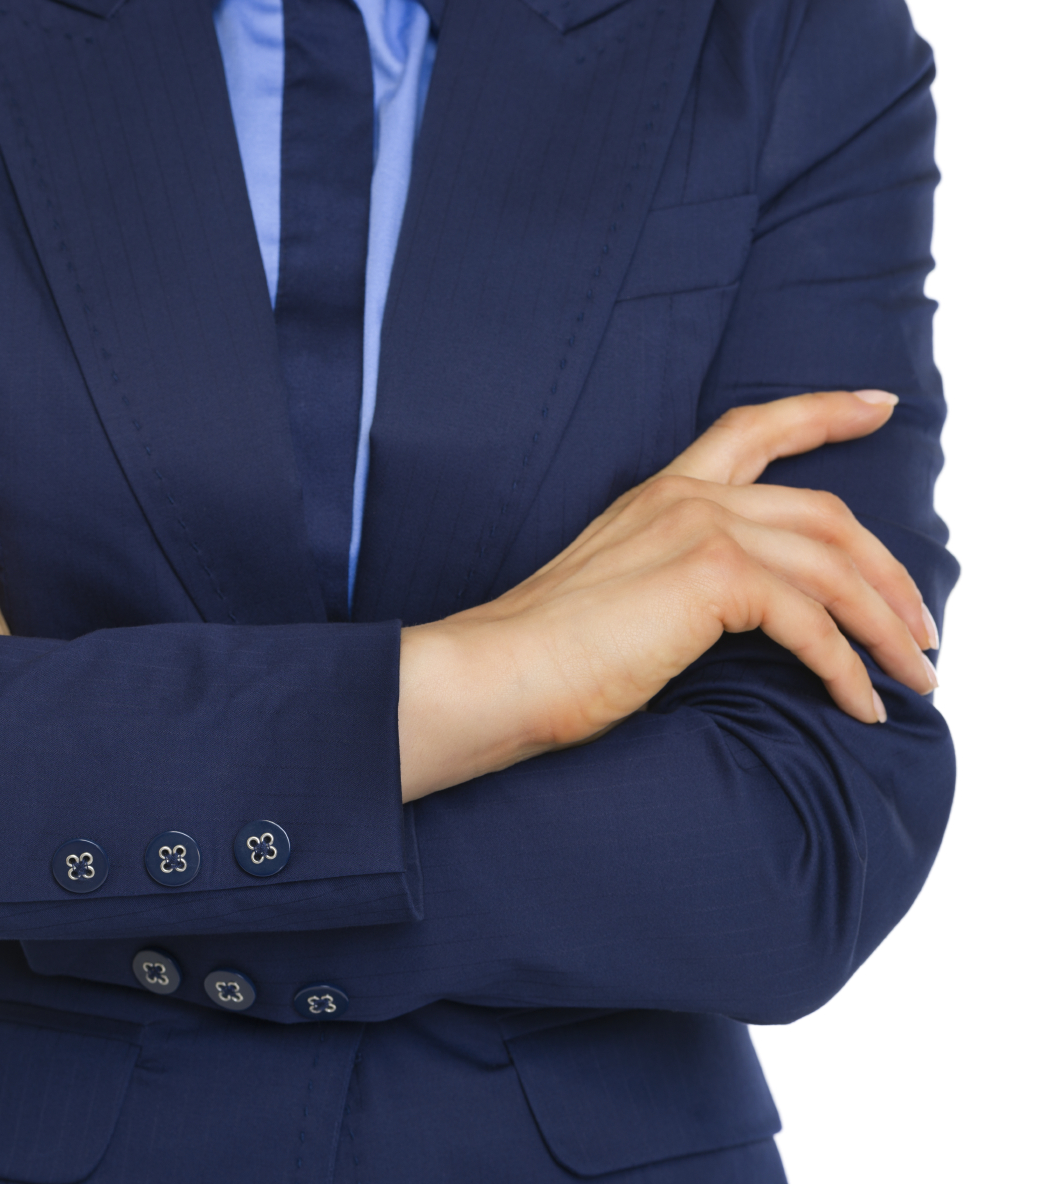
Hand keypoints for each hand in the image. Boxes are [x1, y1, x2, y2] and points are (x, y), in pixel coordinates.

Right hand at [397, 390, 939, 801]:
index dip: (823, 411)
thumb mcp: (624, 602)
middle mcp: (685, 497)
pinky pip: (812, 621)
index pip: (752, 429)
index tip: (879, 405)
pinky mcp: (711, 575)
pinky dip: (847, 668)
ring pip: (834, 566)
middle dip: (891, 572)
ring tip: (917, 677)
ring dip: (887, 629)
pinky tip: (861, 706)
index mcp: (658, 494)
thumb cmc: (543, 659)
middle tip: (924, 627)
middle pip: (826, 513)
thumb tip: (748, 628)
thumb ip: (681, 590)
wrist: (496, 674)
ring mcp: (698, 527)